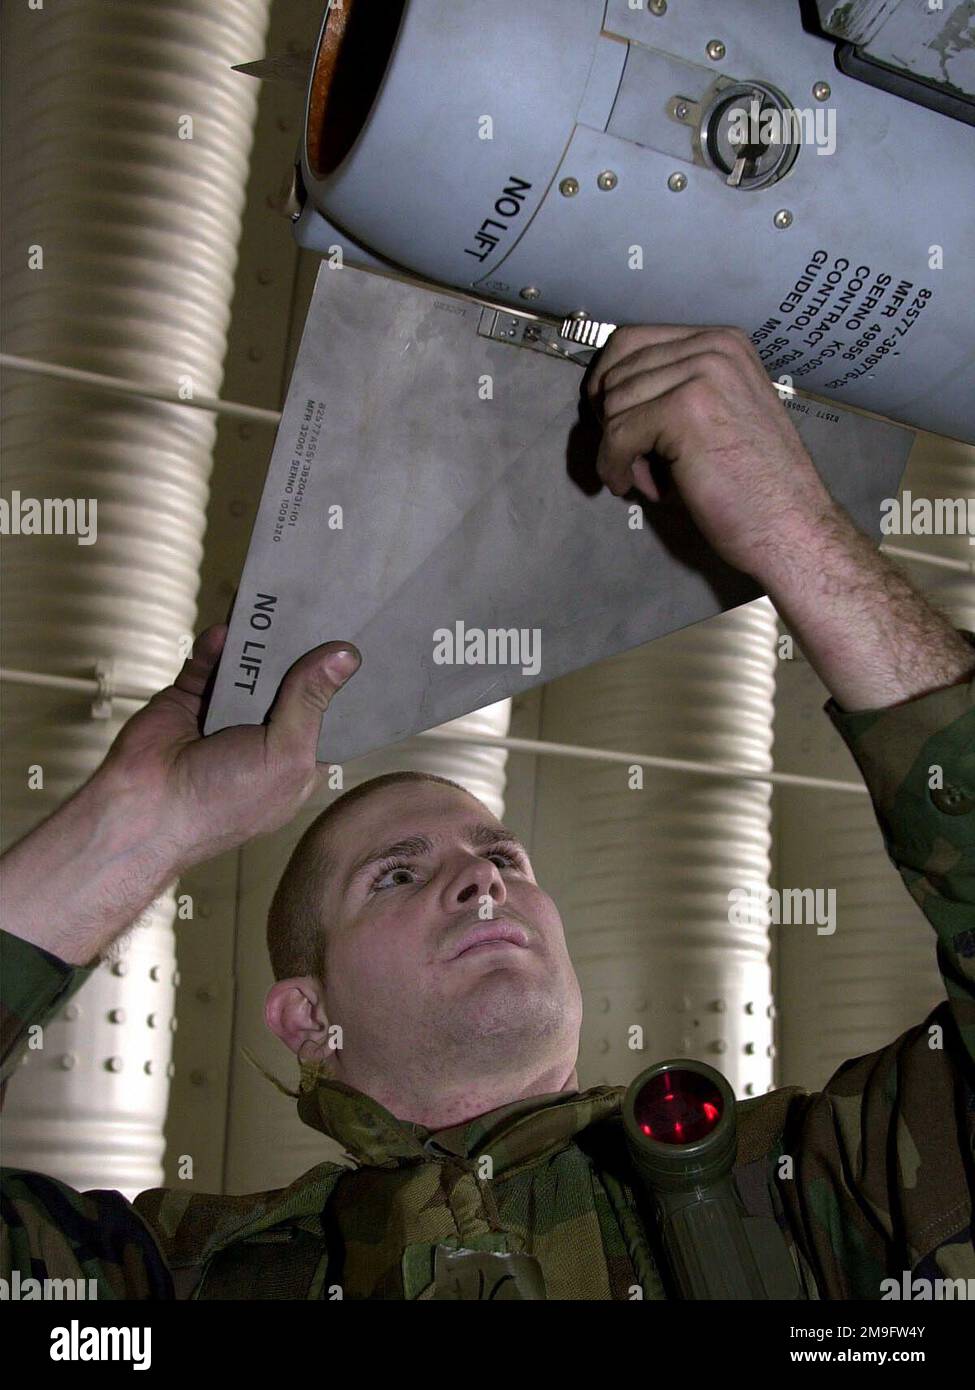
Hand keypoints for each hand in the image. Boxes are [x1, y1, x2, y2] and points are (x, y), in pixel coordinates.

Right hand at [100, 625, 359, 871]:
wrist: (144, 806)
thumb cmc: (227, 796)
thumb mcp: (285, 755)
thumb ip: (311, 702)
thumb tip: (347, 655)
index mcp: (296, 759)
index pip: (328, 714)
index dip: (342, 683)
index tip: (361, 640)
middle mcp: (264, 734)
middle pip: (290, 682)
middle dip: (302, 649)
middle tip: (323, 604)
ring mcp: (226, 712)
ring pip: (250, 666)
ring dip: (259, 639)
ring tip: (277, 601)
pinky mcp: (190, 695)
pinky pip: (209, 662)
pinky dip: (216, 646)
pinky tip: (225, 630)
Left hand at [586, 325, 836, 578]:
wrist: (789, 524)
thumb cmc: (751, 483)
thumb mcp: (717, 412)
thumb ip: (674, 389)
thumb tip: (605, 391)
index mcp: (722, 342)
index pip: (633, 340)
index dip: (609, 384)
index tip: (611, 422)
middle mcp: (714, 347)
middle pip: (618, 370)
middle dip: (614, 420)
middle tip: (636, 460)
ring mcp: (702, 374)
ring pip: (614, 403)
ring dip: (618, 448)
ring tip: (649, 477)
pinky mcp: (685, 410)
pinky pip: (618, 435)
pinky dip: (614, 466)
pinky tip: (630, 487)